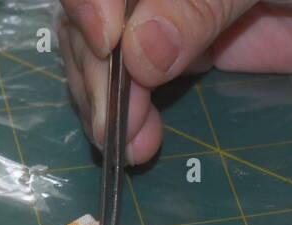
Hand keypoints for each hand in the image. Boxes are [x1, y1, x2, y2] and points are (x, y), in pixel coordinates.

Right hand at [58, 0, 291, 160]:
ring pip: (101, 54)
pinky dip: (128, 115)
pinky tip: (136, 143)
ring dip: (105, 102)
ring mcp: (161, 12)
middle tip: (117, 123)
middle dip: (96, 71)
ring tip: (127, 144)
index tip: (111, 48)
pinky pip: (133, 83)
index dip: (91, 7)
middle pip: (90, 19)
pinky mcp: (179, 50)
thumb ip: (201, 4)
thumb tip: (136, 52)